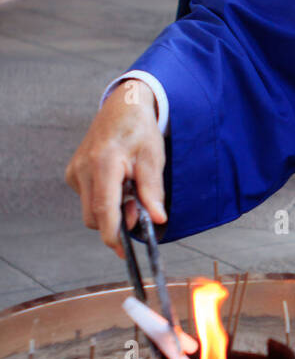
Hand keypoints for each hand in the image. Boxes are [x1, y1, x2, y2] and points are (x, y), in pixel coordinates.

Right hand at [65, 83, 165, 255]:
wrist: (122, 107)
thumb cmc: (139, 130)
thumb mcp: (153, 158)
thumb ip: (153, 191)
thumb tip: (157, 220)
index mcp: (104, 163)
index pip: (103, 209)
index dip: (113, 235)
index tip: (123, 252)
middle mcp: (83, 168)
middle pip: (94, 216)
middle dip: (116, 222)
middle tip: (138, 208)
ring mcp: (74, 170)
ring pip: (90, 209)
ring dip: (111, 209)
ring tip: (129, 187)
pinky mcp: (72, 173)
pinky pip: (88, 198)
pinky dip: (104, 199)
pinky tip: (118, 181)